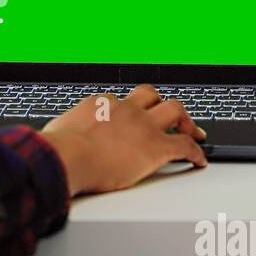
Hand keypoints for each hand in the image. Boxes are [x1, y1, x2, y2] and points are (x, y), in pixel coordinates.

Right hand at [41, 85, 207, 196]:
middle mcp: (125, 109)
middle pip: (151, 95)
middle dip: (162, 104)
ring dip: (186, 121)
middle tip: (172, 117)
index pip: (121, 101)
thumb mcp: (58, 130)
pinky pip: (185, 145)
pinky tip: (200, 160)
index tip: (132, 119)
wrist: (68, 156)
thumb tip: (55, 139)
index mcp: (101, 103)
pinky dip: (196, 152)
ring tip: (194, 132)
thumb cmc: (57, 149)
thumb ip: (64, 131)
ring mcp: (143, 125)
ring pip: (175, 110)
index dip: (130, 111)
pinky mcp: (157, 146)